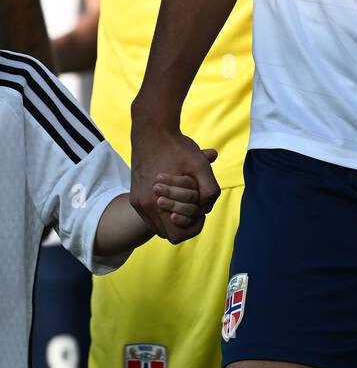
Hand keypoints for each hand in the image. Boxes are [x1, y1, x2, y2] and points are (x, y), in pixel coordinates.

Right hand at [130, 123, 220, 242]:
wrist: (152, 131)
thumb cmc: (178, 147)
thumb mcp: (200, 165)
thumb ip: (210, 189)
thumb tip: (207, 208)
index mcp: (156, 203)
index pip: (176, 236)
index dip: (192, 228)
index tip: (200, 211)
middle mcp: (143, 205)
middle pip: (167, 233)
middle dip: (183, 222)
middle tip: (194, 205)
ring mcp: (137, 201)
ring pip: (158, 224)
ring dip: (172, 216)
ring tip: (185, 199)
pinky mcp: (134, 196)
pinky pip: (150, 215)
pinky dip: (163, 210)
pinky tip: (174, 195)